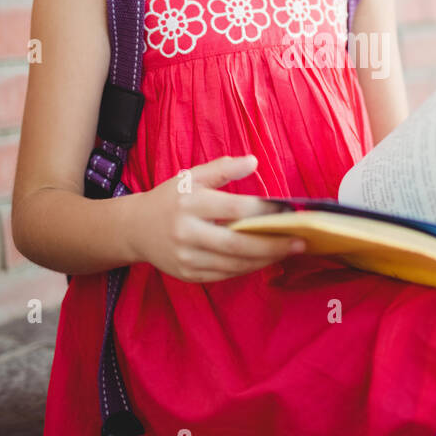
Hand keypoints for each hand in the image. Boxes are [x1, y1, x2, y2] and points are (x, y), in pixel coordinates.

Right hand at [129, 154, 305, 282]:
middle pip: (237, 244)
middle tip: (300, 242)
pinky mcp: (187, 274)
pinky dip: (247, 268)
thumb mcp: (190, 177)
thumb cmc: (170, 199)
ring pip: (234, 264)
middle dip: (272, 245)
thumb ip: (222, 169)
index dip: (264, 211)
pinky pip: (225, 275)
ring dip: (265, 259)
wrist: (134, 230)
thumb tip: (253, 161)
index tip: (289, 211)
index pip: (234, 209)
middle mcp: (186, 233)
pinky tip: (264, 259)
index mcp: (189, 203)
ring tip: (289, 251)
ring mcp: (186, 258)